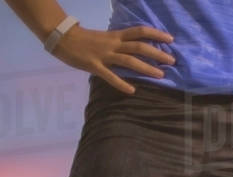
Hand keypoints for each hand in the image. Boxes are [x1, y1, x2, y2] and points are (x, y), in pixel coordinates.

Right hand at [51, 25, 174, 94]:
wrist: (60, 37)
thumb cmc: (84, 39)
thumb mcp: (105, 37)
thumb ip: (120, 42)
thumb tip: (137, 48)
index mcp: (115, 36)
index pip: (139, 31)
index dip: (155, 34)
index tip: (171, 39)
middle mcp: (113, 44)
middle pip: (139, 47)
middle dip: (157, 54)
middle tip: (172, 61)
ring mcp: (104, 55)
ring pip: (129, 61)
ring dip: (146, 68)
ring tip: (161, 75)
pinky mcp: (94, 65)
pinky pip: (109, 76)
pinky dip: (121, 83)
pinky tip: (132, 90)